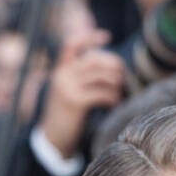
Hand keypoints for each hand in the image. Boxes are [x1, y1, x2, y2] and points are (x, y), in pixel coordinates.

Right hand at [38, 29, 125, 159]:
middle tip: (123, 76)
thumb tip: (111, 71)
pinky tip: (115, 104)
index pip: (72, 44)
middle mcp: (62, 74)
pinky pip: (101, 93)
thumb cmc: (66, 117)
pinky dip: (112, 98)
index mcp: (60, 69)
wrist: (52, 139)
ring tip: (119, 92)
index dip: (89, 37)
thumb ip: (81, 79)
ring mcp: (67, 87)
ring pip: (100, 75)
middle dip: (113, 64)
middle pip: (94, 59)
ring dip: (116, 82)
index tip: (107, 36)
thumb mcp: (68, 93)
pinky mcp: (74, 102)